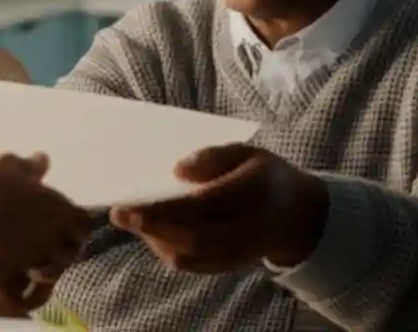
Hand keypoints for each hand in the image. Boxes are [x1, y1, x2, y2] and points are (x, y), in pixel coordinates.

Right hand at [0, 153, 91, 312]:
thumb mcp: (6, 166)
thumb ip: (28, 166)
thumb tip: (43, 159)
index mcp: (59, 210)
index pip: (85, 224)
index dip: (76, 222)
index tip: (62, 217)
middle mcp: (53, 239)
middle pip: (73, 250)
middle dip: (63, 246)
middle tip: (46, 237)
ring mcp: (34, 262)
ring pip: (53, 272)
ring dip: (47, 266)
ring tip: (32, 255)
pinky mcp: (13, 280)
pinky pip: (29, 295)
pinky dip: (29, 291)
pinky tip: (18, 277)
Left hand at [109, 144, 328, 272]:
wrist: (298, 215)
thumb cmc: (263, 176)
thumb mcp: (247, 152)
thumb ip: (214, 155)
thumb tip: (177, 169)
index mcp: (254, 191)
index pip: (205, 203)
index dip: (166, 206)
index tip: (132, 202)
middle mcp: (250, 227)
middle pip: (194, 236)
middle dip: (152, 227)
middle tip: (119, 213)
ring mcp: (242, 251)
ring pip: (192, 255)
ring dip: (155, 239)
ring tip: (131, 220)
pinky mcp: (233, 265)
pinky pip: (196, 265)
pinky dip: (169, 251)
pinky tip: (152, 233)